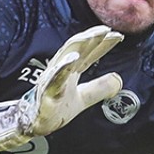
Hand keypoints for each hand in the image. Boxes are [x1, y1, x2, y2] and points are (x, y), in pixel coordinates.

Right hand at [0, 26, 123, 150]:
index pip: (88, 52)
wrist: (34, 124)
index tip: (118, 35)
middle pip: (77, 48)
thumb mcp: (84, 97)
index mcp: (70, 69)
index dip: (103, 43)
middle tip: (107, 29)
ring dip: (79, 44)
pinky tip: (73, 58)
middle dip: (92, 37)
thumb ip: (100, 88)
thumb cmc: (54, 108)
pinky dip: (63, 66)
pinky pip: (55, 77)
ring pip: (65, 56)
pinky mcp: (46, 91)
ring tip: (93, 36)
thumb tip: (119, 80)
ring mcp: (52, 78)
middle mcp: (61, 69)